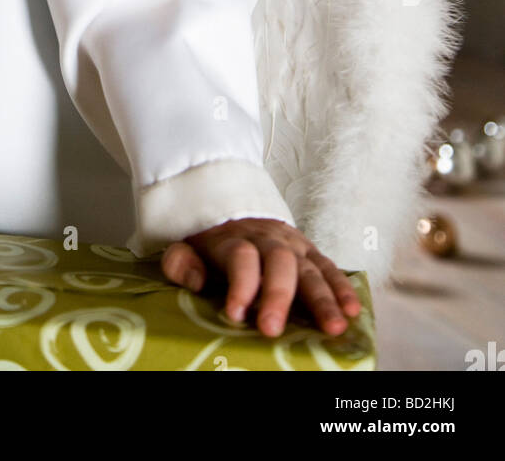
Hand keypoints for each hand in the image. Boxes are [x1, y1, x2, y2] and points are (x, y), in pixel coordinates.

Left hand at [160, 217, 362, 337]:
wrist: (230, 205)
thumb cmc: (208, 242)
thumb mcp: (184, 247)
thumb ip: (180, 262)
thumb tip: (197, 281)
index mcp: (233, 239)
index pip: (240, 257)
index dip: (240, 284)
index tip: (235, 313)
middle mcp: (266, 238)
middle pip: (278, 262)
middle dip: (278, 295)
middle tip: (273, 328)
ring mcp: (292, 243)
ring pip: (309, 268)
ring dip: (323, 298)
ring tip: (333, 327)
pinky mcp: (309, 250)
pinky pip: (328, 267)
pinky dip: (342, 287)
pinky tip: (352, 309)